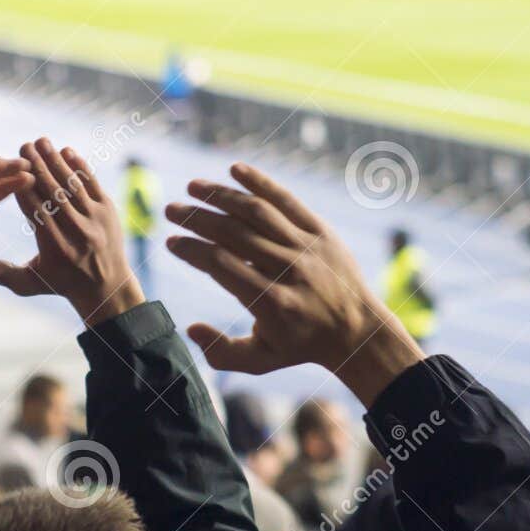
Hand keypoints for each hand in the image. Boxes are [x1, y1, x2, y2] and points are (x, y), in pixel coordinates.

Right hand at [0, 137, 144, 325]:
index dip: (25, 188)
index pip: (37, 212)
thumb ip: (7, 276)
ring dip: (57, 161)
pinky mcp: (109, 211)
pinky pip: (92, 184)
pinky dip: (80, 167)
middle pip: (55, 194)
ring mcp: (95, 220)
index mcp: (56, 248)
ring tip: (42, 142)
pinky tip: (67, 151)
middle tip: (25, 145)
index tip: (12, 168)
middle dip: (39, 167)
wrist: (107, 287)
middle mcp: (77, 233)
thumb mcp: (33, 284)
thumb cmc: (62, 283)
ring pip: (73, 185)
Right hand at [165, 163, 423, 404]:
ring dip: (222, 195)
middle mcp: (289, 270)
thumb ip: (222, 352)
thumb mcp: (261, 361)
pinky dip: (261, 182)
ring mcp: (307, 247)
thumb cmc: (301, 346)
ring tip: (193, 187)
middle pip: (235, 234)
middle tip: (171, 209)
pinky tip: (234, 169)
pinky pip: (287, 201)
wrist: (358, 331)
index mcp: (272, 303)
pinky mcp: (321, 231)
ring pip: (258, 212)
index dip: (192, 250)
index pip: (222, 265)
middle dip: (198, 218)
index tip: (171, 241)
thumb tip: (190, 329)